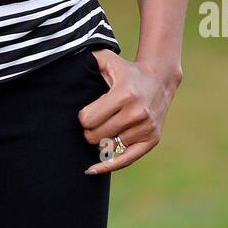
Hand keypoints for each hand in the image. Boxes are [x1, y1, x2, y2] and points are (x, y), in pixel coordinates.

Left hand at [78, 50, 180, 174]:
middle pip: (96, 136)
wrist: (160, 78)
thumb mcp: (108, 59)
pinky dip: (109, 166)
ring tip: (105, 127)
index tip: (86, 112)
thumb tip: (68, 57)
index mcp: (123, 94)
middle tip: (93, 122)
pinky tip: (92, 170)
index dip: (82, 118)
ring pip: (108, 147)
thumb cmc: (127, 70)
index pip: (88, 119)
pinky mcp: (152, 139)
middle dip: (88, 131)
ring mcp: (146, 128)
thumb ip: (88, 59)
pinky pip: (126, 159)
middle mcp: (136, 113)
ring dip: (101, 140)